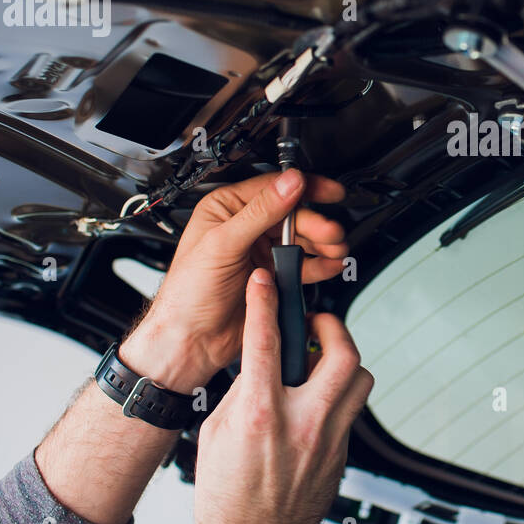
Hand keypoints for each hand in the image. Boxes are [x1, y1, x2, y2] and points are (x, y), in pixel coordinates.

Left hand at [123, 170, 347, 391]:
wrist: (192, 340)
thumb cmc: (188, 294)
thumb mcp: (223, 244)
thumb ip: (260, 212)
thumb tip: (289, 183)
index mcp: (226, 209)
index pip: (273, 188)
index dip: (305, 188)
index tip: (330, 191)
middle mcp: (245, 227)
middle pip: (294, 215)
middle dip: (317, 223)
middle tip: (332, 234)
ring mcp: (260, 252)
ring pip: (302, 240)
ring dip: (323, 243)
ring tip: (336, 250)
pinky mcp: (273, 276)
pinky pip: (303, 265)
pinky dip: (320, 264)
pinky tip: (331, 265)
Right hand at [194, 269, 372, 523]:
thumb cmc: (227, 500)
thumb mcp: (216, 434)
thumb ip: (242, 393)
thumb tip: (258, 365)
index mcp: (261, 415)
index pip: (267, 341)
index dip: (266, 303)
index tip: (266, 285)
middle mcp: (302, 424)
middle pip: (342, 353)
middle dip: (332, 326)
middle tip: (317, 323)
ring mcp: (328, 440)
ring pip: (360, 379)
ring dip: (344, 361)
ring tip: (324, 359)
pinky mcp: (341, 456)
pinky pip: (352, 411)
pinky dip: (339, 395)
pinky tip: (319, 400)